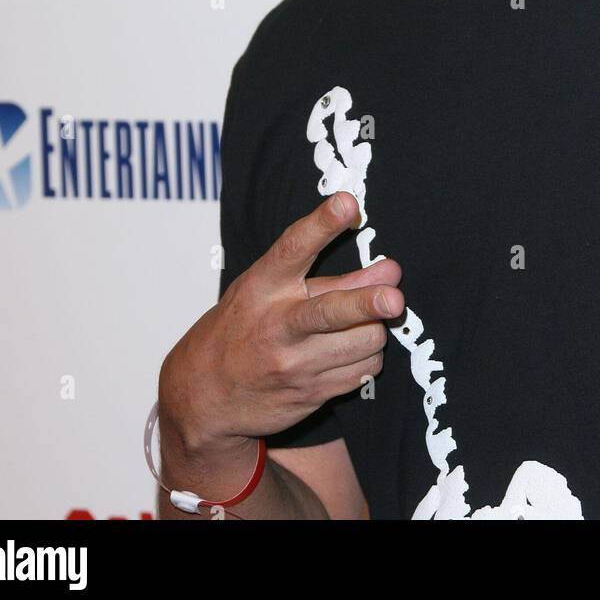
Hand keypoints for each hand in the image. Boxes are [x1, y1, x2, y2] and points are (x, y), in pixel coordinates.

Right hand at [159, 190, 403, 453]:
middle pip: (331, 312)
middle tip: (394, 298)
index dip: (322, 224)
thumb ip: (334, 279)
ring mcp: (293, 365)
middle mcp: (277, 325)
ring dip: (376, 329)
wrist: (205, 395)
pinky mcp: (310, 395)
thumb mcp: (273, 291)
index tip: (347, 203)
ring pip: (362, 342)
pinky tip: (354, 352)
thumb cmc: (243, 328)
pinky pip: (363, 373)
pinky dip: (369, 358)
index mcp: (263, 286)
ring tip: (365, 324)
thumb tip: (392, 269)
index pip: (294, 248)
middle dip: (366, 304)